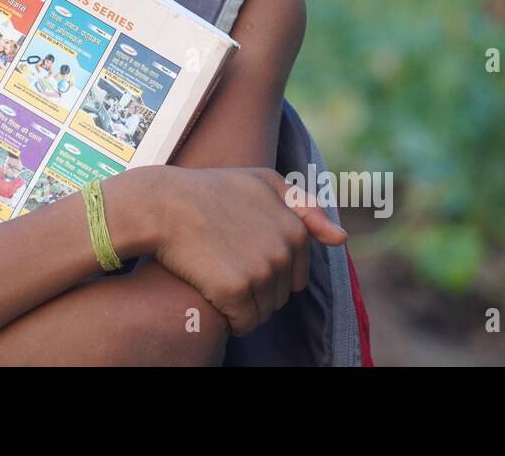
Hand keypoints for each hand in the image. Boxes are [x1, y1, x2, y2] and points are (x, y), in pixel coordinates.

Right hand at [149, 166, 347, 336]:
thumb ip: (304, 205)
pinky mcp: (237, 291)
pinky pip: (244, 323)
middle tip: (225, 262)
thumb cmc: (210, 191)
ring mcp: (262, 271)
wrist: (163, 204)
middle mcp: (285, 251)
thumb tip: (341, 239)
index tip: (241, 253)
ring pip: (264, 311)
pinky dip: (230, 319)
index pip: (296, 276)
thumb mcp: (262, 181)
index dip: (268, 271)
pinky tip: (211, 296)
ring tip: (217, 276)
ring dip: (244, 305)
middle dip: (258, 289)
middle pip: (281, 296)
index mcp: (295, 228)